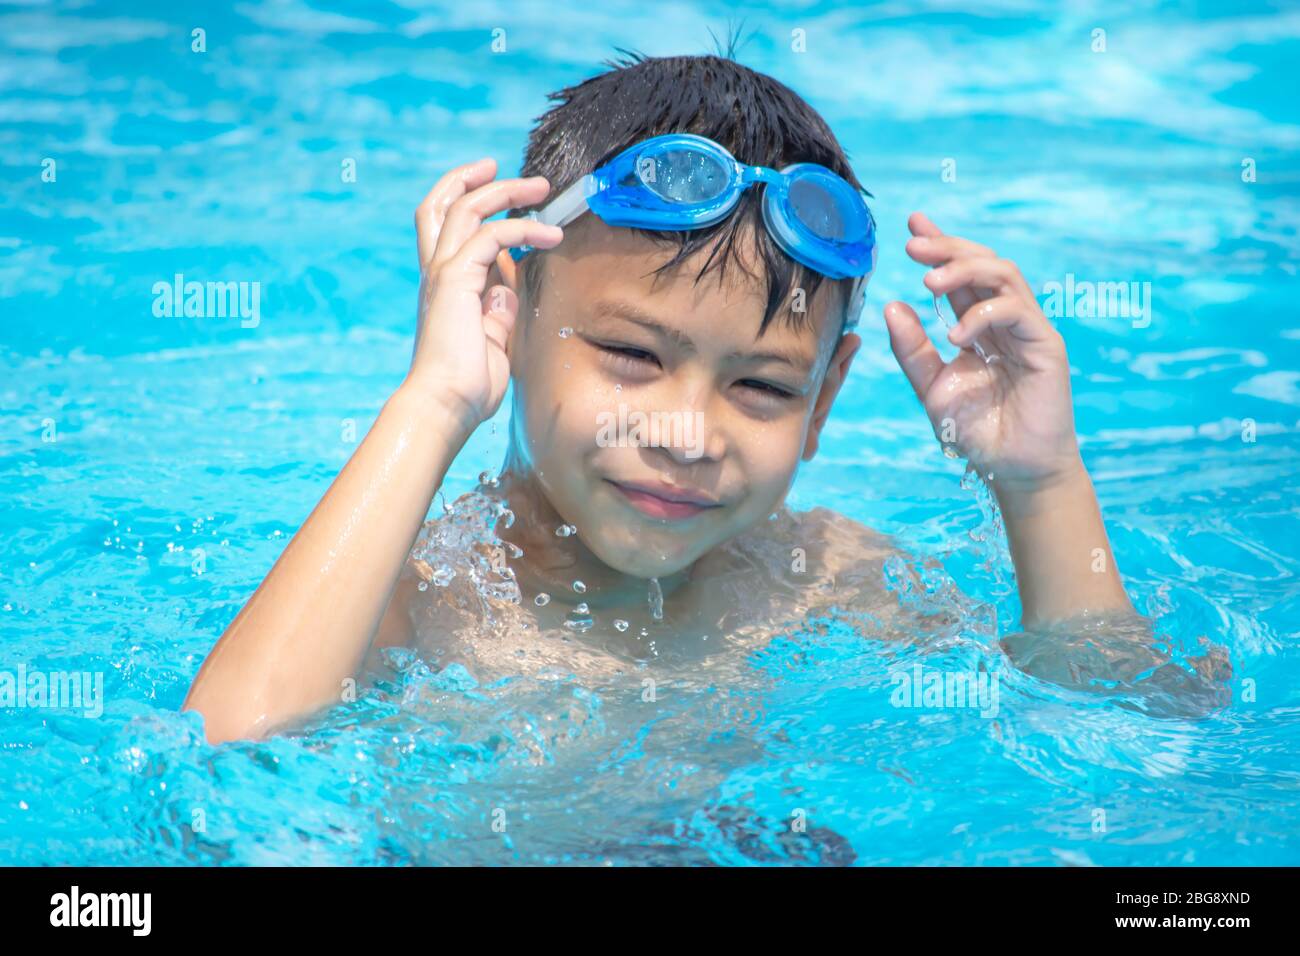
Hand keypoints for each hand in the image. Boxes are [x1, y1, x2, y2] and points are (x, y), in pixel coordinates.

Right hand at [407, 158, 562, 430]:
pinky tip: (550, 236)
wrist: (445, 406)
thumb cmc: (467, 387)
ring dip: (505, 191)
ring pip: (465, 207)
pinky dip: (522, 228)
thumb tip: (507, 289)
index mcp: (444, 286)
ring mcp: (443, 273)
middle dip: (476, 180)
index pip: (445, 228)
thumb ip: (498, 313)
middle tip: (516, 174)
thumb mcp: (492, 342)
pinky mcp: (455, 280)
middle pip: (442, 204)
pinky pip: (491, 236)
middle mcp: (437, 272)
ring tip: (542, 189)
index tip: (502, 193)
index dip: (469, 202)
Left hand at [883, 211, 1081, 494]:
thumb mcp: (932, 387)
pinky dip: (982, 315)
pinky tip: (954, 334)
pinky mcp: (1046, 347)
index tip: (912, 223)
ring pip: (1003, 276)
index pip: (960, 274)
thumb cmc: (977, 431)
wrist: (1013, 471)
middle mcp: (1004, 321)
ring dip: (964, 271)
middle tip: (913, 246)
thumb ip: (912, 350)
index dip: (940, 244)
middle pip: (983, 263)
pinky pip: (1016, 312)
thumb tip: (892, 305)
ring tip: (928, 283)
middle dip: (948, 249)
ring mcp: (1027, 330)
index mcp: (977, 325)